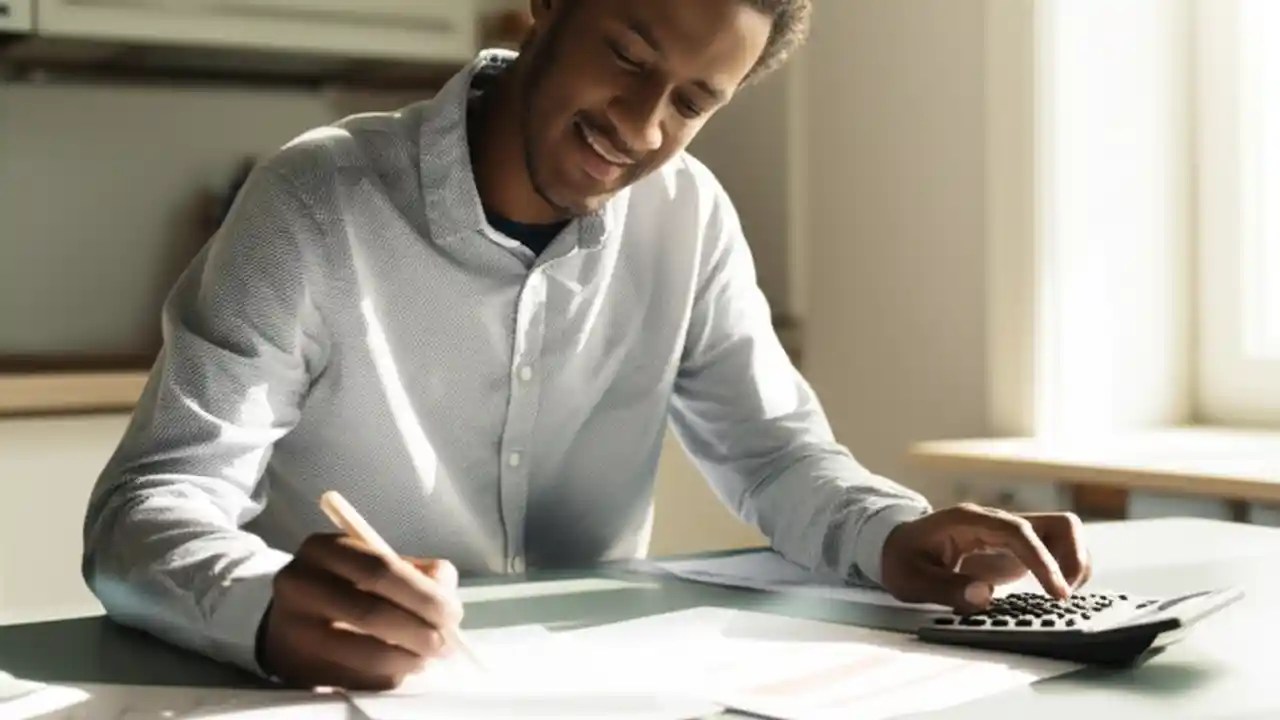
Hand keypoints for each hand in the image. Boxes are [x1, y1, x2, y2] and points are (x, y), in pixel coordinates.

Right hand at [261, 534, 463, 689]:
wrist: (288, 619)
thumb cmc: (345, 585)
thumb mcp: (373, 562)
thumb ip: (415, 570)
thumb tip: (445, 591)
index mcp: (323, 549)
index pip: (379, 568)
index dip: (422, 594)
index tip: (453, 612)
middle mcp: (299, 585)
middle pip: (371, 612)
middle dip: (419, 631)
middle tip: (446, 643)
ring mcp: (292, 630)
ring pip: (363, 652)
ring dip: (407, 659)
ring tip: (428, 658)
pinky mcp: (295, 668)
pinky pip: (354, 678)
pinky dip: (387, 676)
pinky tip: (402, 668)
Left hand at [879, 504, 1090, 612]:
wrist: (895, 546)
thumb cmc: (901, 560)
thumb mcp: (910, 579)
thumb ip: (945, 587)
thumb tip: (985, 596)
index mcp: (969, 520)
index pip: (1018, 532)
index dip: (1042, 560)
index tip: (1057, 592)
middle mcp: (995, 520)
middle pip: (1055, 523)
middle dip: (1070, 558)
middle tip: (1062, 596)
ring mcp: (1008, 531)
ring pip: (1062, 532)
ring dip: (1073, 562)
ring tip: (1060, 596)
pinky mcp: (1014, 546)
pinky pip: (1054, 548)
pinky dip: (1064, 568)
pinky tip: (1054, 593)